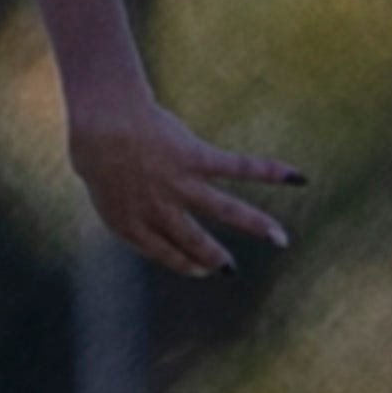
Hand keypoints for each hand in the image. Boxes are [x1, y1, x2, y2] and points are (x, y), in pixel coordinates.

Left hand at [68, 96, 302, 275]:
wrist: (101, 123)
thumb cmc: (94, 144)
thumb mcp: (98, 178)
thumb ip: (122, 194)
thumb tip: (137, 196)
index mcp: (132, 223)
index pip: (165, 253)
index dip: (185, 264)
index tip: (201, 270)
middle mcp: (161, 212)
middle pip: (196, 242)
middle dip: (215, 258)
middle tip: (230, 270)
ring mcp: (181, 186)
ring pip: (227, 211)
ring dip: (257, 226)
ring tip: (282, 239)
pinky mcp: (197, 159)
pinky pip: (239, 168)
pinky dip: (270, 172)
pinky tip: (297, 177)